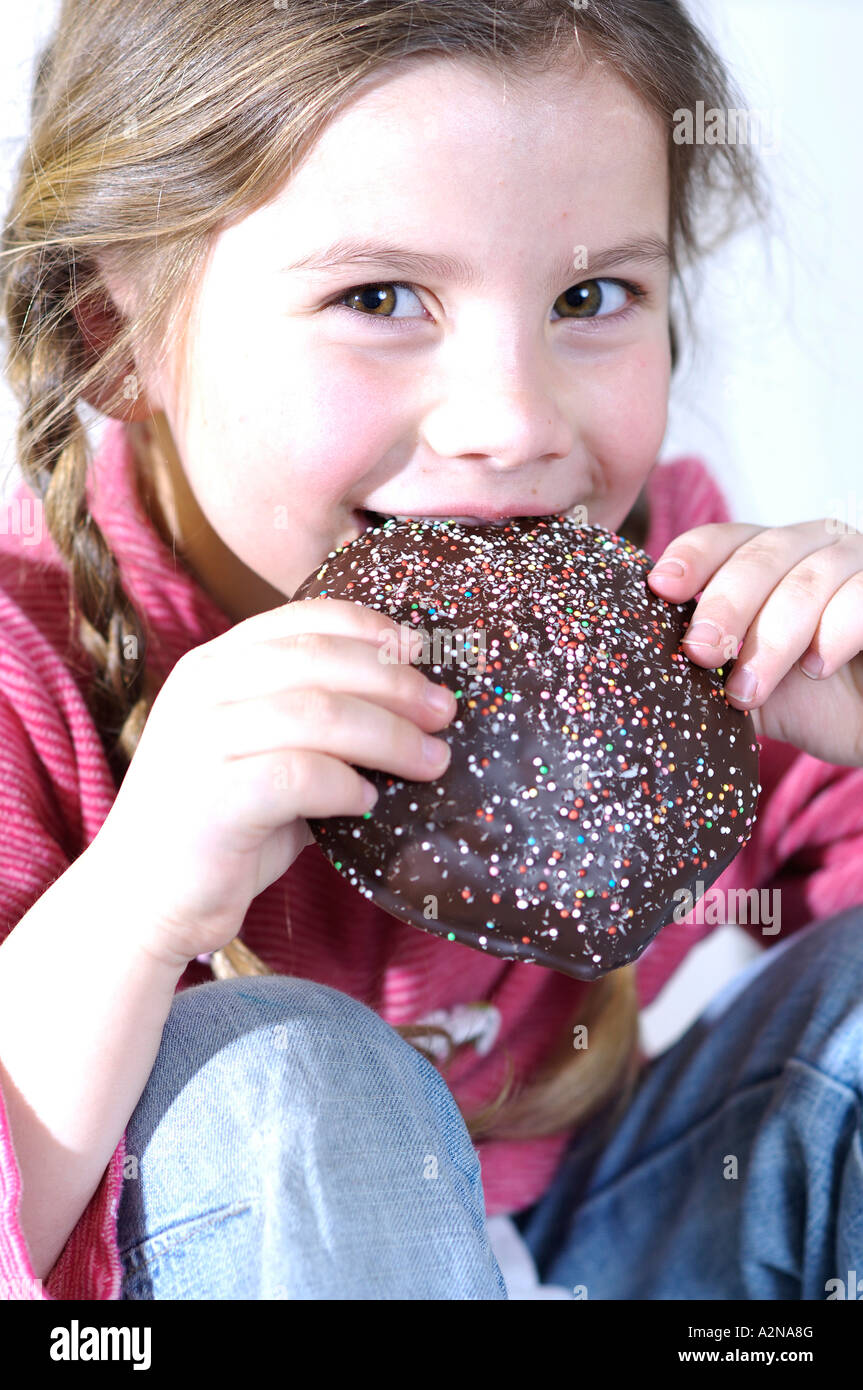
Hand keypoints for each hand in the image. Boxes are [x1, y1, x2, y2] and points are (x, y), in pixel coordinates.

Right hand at [90, 598, 456, 967]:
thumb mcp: (267, 753)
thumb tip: (416, 710)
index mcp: (216, 665)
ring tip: (431, 762)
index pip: (303, 620)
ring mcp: (201, 741)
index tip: (421, 651)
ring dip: (389, 736)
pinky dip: (346, 786)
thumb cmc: (222, 826)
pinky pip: (299, 776)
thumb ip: (320, 725)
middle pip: (321, 660)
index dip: (370, 629)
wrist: (142, 899)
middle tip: (444, 712)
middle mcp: (203, 689)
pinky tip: (369, 804)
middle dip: (395, 684)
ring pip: (319, 713)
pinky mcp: (211, 799)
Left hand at [646, 520, 862, 766]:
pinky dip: (835, 631)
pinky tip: (816, 666)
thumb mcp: (747, 686)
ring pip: (809, 579)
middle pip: (760, 556)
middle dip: (724, 605)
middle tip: (700, 652)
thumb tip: (637, 680)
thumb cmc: (815, 702)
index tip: (662, 587)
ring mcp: (858, 563)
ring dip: (772, 637)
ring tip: (747, 690)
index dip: (691, 558)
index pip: (722, 541)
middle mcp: (811, 549)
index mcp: (766, 559)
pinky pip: (862, 595)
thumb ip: (704, 672)